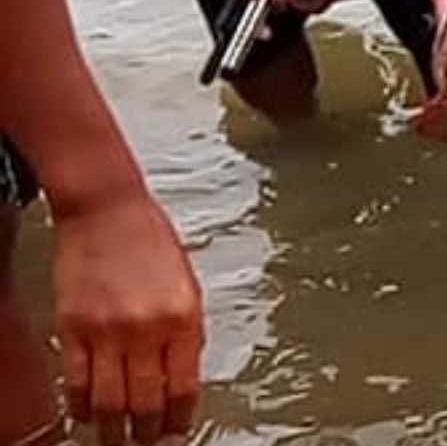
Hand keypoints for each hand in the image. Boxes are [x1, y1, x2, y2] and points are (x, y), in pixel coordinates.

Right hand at [53, 191, 203, 444]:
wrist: (107, 210)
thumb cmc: (152, 242)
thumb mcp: (188, 285)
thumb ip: (185, 332)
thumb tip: (180, 377)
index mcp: (184, 318)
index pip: (184, 387)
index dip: (179, 418)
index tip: (177, 431)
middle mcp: (146, 329)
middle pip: (145, 402)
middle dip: (147, 432)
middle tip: (147, 443)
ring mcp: (106, 331)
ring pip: (108, 401)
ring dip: (113, 428)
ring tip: (117, 439)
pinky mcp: (72, 328)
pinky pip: (74, 381)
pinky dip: (80, 405)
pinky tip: (86, 415)